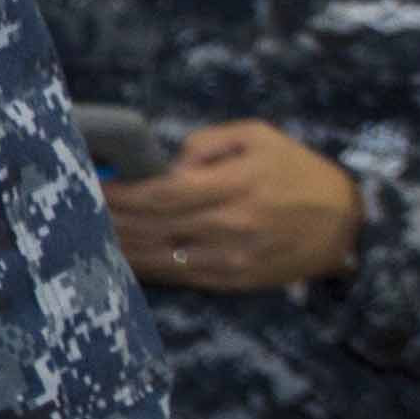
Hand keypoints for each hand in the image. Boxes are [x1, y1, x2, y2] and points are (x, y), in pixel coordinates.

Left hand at [103, 121, 361, 291]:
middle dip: (108, 219)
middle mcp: (230, 226)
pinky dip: (142, 268)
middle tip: (72, 208)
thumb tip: (166, 161)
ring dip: (117, 247)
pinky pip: (176, 277)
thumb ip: (209, 141)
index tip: (89, 184)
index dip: (118, 193)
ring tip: (81, 234)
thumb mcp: (259, 137)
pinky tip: (117, 257)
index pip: (159, 194)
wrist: (347, 223)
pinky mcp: (231, 281)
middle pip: (150, 228)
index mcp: (234, 186)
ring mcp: (230, 258)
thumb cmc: (297, 171)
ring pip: (157, 257)